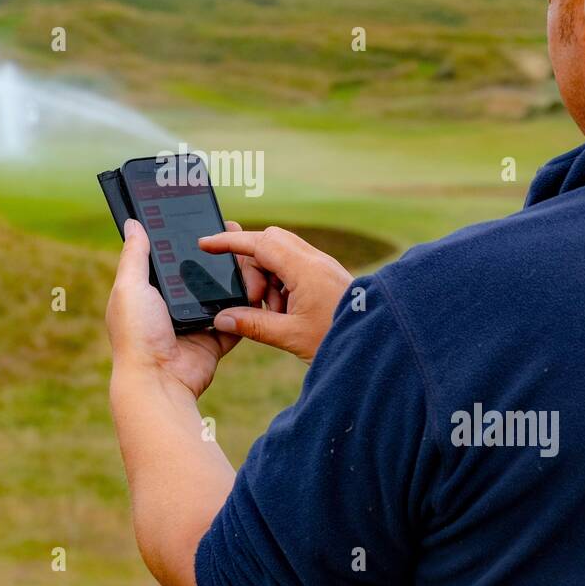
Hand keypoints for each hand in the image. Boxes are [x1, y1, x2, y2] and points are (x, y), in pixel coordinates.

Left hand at [106, 218, 258, 398]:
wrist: (159, 380)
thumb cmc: (137, 333)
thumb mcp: (129, 287)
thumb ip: (134, 255)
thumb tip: (132, 222)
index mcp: (149, 292)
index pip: (170, 259)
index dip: (185, 241)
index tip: (204, 219)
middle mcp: (172, 306)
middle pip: (200, 275)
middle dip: (217, 258)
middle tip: (236, 235)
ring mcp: (196, 323)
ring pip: (222, 294)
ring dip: (236, 280)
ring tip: (251, 258)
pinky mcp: (215, 339)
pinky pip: (237, 319)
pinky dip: (247, 308)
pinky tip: (258, 287)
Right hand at [198, 226, 352, 362]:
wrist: (378, 344)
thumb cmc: (338, 338)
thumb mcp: (291, 336)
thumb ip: (253, 324)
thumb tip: (222, 318)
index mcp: (305, 269)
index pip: (260, 242)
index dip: (230, 242)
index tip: (206, 243)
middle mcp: (314, 260)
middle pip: (269, 243)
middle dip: (252, 266)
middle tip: (254, 299)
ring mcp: (321, 266)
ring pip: (280, 256)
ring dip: (267, 280)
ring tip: (276, 313)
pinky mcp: (324, 275)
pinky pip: (293, 268)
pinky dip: (281, 285)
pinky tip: (285, 312)